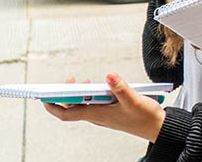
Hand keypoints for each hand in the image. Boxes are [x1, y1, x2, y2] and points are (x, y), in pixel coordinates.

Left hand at [42, 74, 165, 142]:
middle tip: (69, 79)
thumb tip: (108, 75)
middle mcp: (97, 115)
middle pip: (73, 107)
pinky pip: (95, 104)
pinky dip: (92, 95)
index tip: (44, 96)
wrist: (157, 127)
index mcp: (97, 114)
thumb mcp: (133, 100)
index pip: (66, 113)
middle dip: (66, 94)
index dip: (53, 105)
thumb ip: (120, 86)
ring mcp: (104, 115)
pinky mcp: (111, 112)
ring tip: (82, 81)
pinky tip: (100, 86)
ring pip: (84, 105)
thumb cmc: (145, 117)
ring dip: (80, 94)